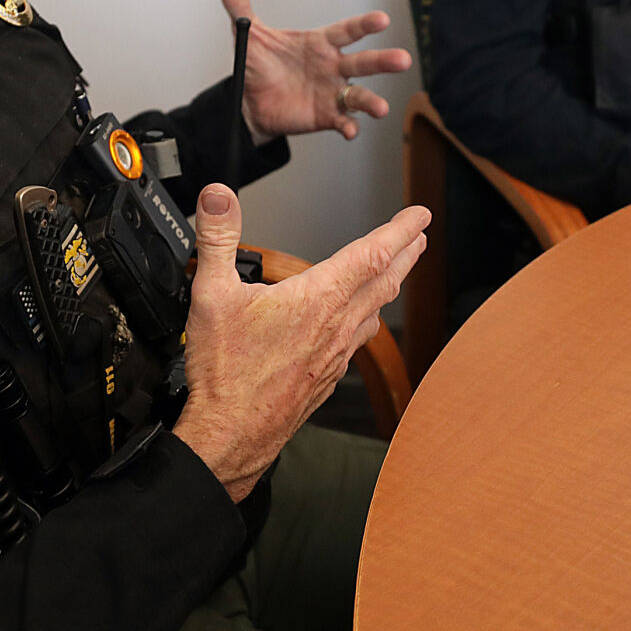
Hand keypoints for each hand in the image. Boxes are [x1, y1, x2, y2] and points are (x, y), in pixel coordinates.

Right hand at [173, 185, 428, 501]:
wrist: (231, 434)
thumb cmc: (226, 372)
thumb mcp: (211, 293)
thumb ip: (217, 238)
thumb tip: (218, 196)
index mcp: (316, 299)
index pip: (372, 253)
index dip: (399, 229)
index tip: (418, 214)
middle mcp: (335, 326)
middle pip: (384, 281)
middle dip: (406, 252)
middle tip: (420, 234)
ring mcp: (336, 355)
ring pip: (375, 311)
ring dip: (389, 284)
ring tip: (396, 271)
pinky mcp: (327, 377)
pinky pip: (359, 340)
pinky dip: (368, 319)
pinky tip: (361, 323)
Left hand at [217, 0, 410, 141]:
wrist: (250, 101)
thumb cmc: (260, 65)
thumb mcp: (249, 34)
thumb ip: (240, 5)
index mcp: (320, 44)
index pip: (347, 31)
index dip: (364, 25)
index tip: (382, 19)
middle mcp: (333, 67)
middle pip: (363, 62)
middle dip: (383, 61)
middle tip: (402, 60)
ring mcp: (332, 93)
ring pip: (359, 95)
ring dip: (371, 101)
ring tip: (381, 108)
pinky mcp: (326, 116)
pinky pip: (342, 121)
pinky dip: (348, 126)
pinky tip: (350, 130)